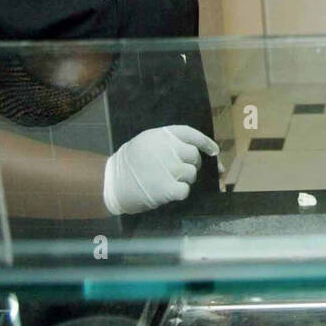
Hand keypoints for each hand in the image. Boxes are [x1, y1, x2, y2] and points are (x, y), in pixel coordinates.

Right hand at [103, 125, 218, 214]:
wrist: (111, 183)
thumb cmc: (130, 163)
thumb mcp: (147, 142)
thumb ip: (170, 144)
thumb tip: (201, 152)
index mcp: (162, 135)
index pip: (190, 134)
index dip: (205, 142)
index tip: (213, 151)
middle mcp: (168, 148)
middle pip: (193, 155)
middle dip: (191, 164)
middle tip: (178, 171)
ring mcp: (169, 168)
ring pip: (191, 173)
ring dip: (184, 179)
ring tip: (168, 180)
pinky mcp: (167, 187)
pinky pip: (185, 190)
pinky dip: (180, 192)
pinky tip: (168, 191)